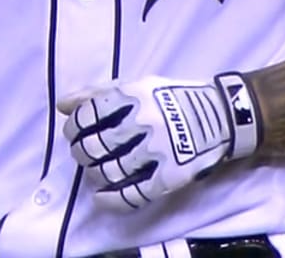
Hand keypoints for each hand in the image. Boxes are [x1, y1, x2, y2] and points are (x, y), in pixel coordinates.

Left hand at [57, 72, 259, 210]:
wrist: (222, 115)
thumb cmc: (174, 98)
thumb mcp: (139, 85)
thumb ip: (98, 93)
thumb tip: (62, 105)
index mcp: (134, 95)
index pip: (87, 115)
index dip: (73, 127)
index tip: (73, 133)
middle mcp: (144, 122)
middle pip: (95, 146)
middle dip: (81, 153)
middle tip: (82, 155)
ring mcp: (158, 150)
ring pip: (111, 171)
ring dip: (95, 175)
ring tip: (95, 173)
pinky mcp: (171, 175)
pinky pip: (134, 194)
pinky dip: (113, 200)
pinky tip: (103, 198)